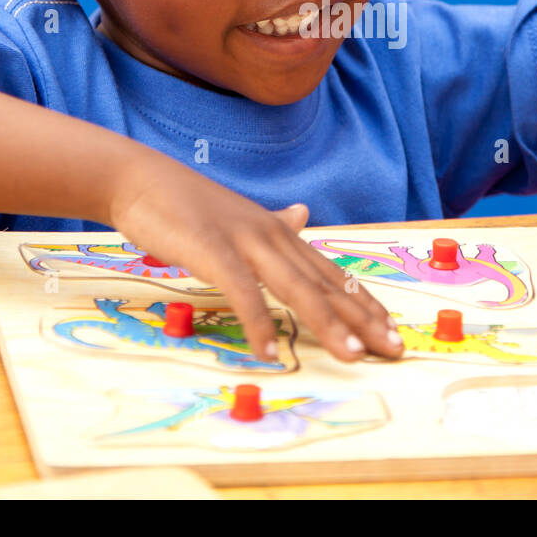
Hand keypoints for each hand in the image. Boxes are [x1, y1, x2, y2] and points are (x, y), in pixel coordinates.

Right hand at [108, 155, 402, 363]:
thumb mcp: (242, 217)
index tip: (391, 331)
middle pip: (326, 284)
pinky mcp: (213, 250)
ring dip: (327, 325)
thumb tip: (304, 213)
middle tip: (393, 349)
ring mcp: (245, 241)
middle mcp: (273, 237)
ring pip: (296, 288)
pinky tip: (269, 352)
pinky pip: (242, 292)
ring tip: (352, 356)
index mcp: (281, 233)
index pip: (332, 274)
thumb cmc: (189, 206)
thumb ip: (276, 225)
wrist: (143, 181)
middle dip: (362, 319)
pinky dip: (258, 323)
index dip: (364, 303)